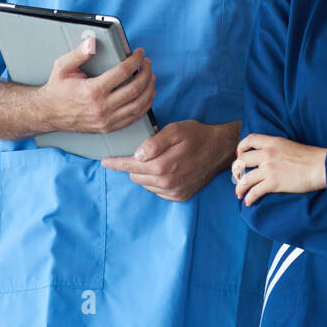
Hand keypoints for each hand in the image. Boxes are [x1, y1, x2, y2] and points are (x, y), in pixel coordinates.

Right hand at [38, 36, 154, 134]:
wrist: (48, 114)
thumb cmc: (57, 89)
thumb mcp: (62, 67)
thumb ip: (78, 54)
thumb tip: (91, 42)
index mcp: (92, 91)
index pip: (123, 72)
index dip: (136, 60)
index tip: (140, 53)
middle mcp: (101, 108)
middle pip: (136, 88)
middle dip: (146, 73)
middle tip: (147, 63)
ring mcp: (106, 120)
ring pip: (139, 105)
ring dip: (149, 88)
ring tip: (151, 76)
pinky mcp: (109, 128)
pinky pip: (135, 117)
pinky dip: (145, 105)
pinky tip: (147, 94)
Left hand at [102, 118, 237, 201]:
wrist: (221, 150)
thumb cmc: (198, 136)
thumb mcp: (176, 130)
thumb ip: (155, 142)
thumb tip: (137, 154)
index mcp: (163, 165)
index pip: (130, 166)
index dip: (116, 163)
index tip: (105, 161)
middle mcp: (167, 182)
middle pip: (135, 176)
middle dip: (133, 166)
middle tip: (142, 154)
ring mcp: (174, 191)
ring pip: (146, 184)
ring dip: (145, 174)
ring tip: (158, 161)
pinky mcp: (180, 196)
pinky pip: (158, 191)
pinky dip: (157, 182)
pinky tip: (166, 171)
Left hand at [233, 133, 326, 205]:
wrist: (321, 166)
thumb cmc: (311, 157)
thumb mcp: (290, 145)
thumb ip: (277, 149)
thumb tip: (269, 157)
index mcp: (273, 142)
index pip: (250, 140)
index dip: (241, 147)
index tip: (240, 154)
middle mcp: (267, 154)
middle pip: (242, 160)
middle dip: (237, 170)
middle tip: (238, 176)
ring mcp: (269, 169)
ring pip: (245, 179)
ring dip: (239, 188)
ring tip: (239, 193)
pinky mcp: (273, 183)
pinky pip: (254, 192)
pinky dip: (249, 198)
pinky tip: (248, 201)